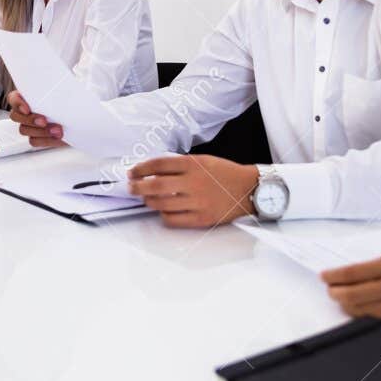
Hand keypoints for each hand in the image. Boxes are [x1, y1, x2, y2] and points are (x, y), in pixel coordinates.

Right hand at [7, 90, 66, 148]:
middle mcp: (26, 112)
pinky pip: (34, 141)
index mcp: (28, 97)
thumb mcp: (66, 93)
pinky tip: (57, 136)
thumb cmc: (72, 103)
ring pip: (24, 130)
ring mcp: (30, 126)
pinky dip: (46, 140)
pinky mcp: (37, 138)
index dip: (17, 103)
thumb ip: (57, 92)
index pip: (14, 98)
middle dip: (30, 119)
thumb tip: (57, 92)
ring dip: (41, 131)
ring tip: (57, 130)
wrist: (80, 119)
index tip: (27, 109)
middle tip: (44, 120)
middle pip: (16, 116)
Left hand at [126, 155, 258, 227]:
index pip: (158, 164)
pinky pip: (173, 219)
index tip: (132, 172)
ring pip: (161, 204)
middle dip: (137, 187)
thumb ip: (179, 166)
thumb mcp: (203, 160)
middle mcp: (194, 182)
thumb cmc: (225, 174)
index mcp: (193, 164)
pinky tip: (163, 210)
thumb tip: (151, 172)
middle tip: (131, 187)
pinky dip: (163, 215)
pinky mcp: (201, 219)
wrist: (249, 189)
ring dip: (148, 201)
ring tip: (145, 198)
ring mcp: (198, 202)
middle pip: (155, 186)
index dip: (140, 169)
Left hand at [321, 255, 380, 327]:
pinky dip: (370, 320)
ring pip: (364, 312)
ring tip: (344, 303)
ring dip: (350, 309)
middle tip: (331, 293)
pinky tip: (365, 316)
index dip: (334, 277)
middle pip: (353, 295)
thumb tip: (353, 280)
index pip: (354, 273)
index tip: (324, 278)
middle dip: (337, 295)